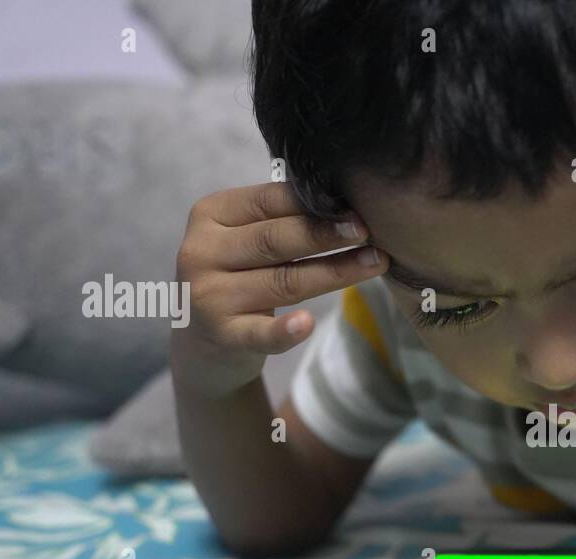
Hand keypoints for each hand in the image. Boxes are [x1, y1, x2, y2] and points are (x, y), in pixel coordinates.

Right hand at [171, 182, 389, 396]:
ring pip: (283, 282)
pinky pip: (260, 333)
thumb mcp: (243, 239)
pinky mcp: (222, 336)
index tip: (356, 206)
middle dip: (326, 234)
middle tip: (368, 231)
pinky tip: (308, 323)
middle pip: (275, 240)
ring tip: (374, 263)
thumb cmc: (236, 277)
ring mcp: (210, 296)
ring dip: (334, 272)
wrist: (203, 341)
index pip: (268, 201)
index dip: (314, 204)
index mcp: (210, 215)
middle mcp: (202, 252)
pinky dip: (285, 330)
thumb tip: (343, 201)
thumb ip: (279, 219)